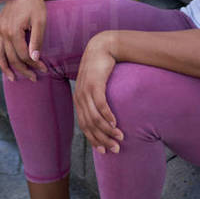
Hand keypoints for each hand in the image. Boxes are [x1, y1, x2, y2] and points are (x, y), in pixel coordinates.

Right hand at [0, 0, 47, 82]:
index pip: (23, 55)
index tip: (44, 69)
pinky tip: (4, 64)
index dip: (34, 65)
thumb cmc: (36, 4)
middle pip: (12, 58)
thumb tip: (34, 59)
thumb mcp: (41, 21)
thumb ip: (37, 40)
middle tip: (34, 78)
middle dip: (24, 70)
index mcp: (13, 31)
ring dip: (6, 69)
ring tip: (14, 79)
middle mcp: (2, 31)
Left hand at [74, 33, 122, 153]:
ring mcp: (86, 91)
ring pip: (95, 118)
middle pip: (90, 126)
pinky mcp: (95, 84)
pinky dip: (108, 116)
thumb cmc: (101, 68)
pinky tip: (115, 124)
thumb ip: (98, 99)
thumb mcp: (96, 85)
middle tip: (115, 149)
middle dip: (102, 140)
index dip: (94, 140)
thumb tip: (106, 116)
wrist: (102, 47)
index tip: (104, 151)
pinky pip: (101, 105)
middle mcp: (80, 98)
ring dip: (108, 130)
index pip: (84, 127)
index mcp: (79, 100)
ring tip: (120, 138)